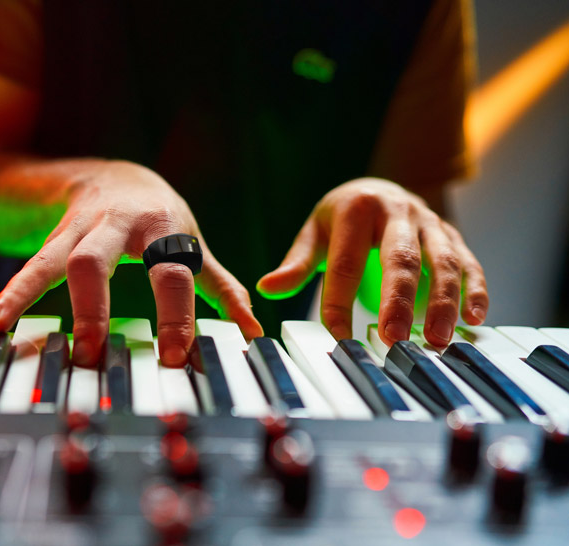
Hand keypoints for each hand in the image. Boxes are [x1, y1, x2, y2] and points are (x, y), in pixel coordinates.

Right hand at [0, 160, 262, 365]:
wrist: (111, 175)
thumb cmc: (159, 217)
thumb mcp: (192, 244)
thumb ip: (220, 287)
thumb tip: (255, 331)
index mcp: (163, 229)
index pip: (172, 274)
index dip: (174, 315)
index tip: (174, 359)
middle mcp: (117, 224)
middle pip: (98, 262)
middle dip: (91, 308)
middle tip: (89, 356)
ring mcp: (79, 229)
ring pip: (52, 261)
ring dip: (24, 298)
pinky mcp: (52, 238)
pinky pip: (27, 267)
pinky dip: (6, 297)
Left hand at [257, 178, 487, 346]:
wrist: (380, 188)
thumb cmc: (343, 218)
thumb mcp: (316, 233)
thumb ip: (296, 263)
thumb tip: (266, 287)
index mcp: (357, 210)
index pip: (346, 262)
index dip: (340, 301)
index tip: (337, 335)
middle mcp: (398, 212)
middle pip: (401, 259)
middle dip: (398, 300)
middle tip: (394, 338)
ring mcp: (429, 224)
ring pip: (441, 262)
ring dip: (443, 302)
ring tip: (438, 339)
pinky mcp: (453, 235)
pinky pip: (468, 262)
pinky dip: (475, 290)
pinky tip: (475, 319)